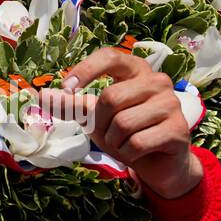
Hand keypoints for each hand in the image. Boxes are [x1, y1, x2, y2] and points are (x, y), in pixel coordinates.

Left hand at [40, 48, 202, 199]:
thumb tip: (42, 96)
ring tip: (124, 143)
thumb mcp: (96, 117)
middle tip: (106, 133)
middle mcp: (157, 81)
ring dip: (114, 141)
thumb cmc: (126, 133)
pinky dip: (128, 153)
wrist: (160, 163)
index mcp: (136, 69)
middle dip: (99, 122)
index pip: (110, 56)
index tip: (67, 88)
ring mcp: (171, 104)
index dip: (86, 69)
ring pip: (123, 122)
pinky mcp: (179, 130)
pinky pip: (138, 142)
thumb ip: (73, 104)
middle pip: (110, 97)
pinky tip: (137, 153)